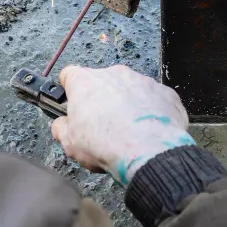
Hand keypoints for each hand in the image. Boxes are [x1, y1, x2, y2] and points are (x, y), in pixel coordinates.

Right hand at [50, 64, 195, 185]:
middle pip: (102, 82)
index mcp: (85, 82)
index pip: (70, 75)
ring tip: (129, 132)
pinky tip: (149, 132)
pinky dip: (151, 112)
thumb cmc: (107, 145)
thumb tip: (61, 125)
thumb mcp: (69, 143)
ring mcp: (142, 80)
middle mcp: (114, 73)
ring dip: (127, 104)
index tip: (72, 102)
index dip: (69, 89)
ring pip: (130, 89)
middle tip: (102, 126)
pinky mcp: (165, 93)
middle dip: (101, 100)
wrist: (148, 152)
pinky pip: (154, 99)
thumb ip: (61, 128)